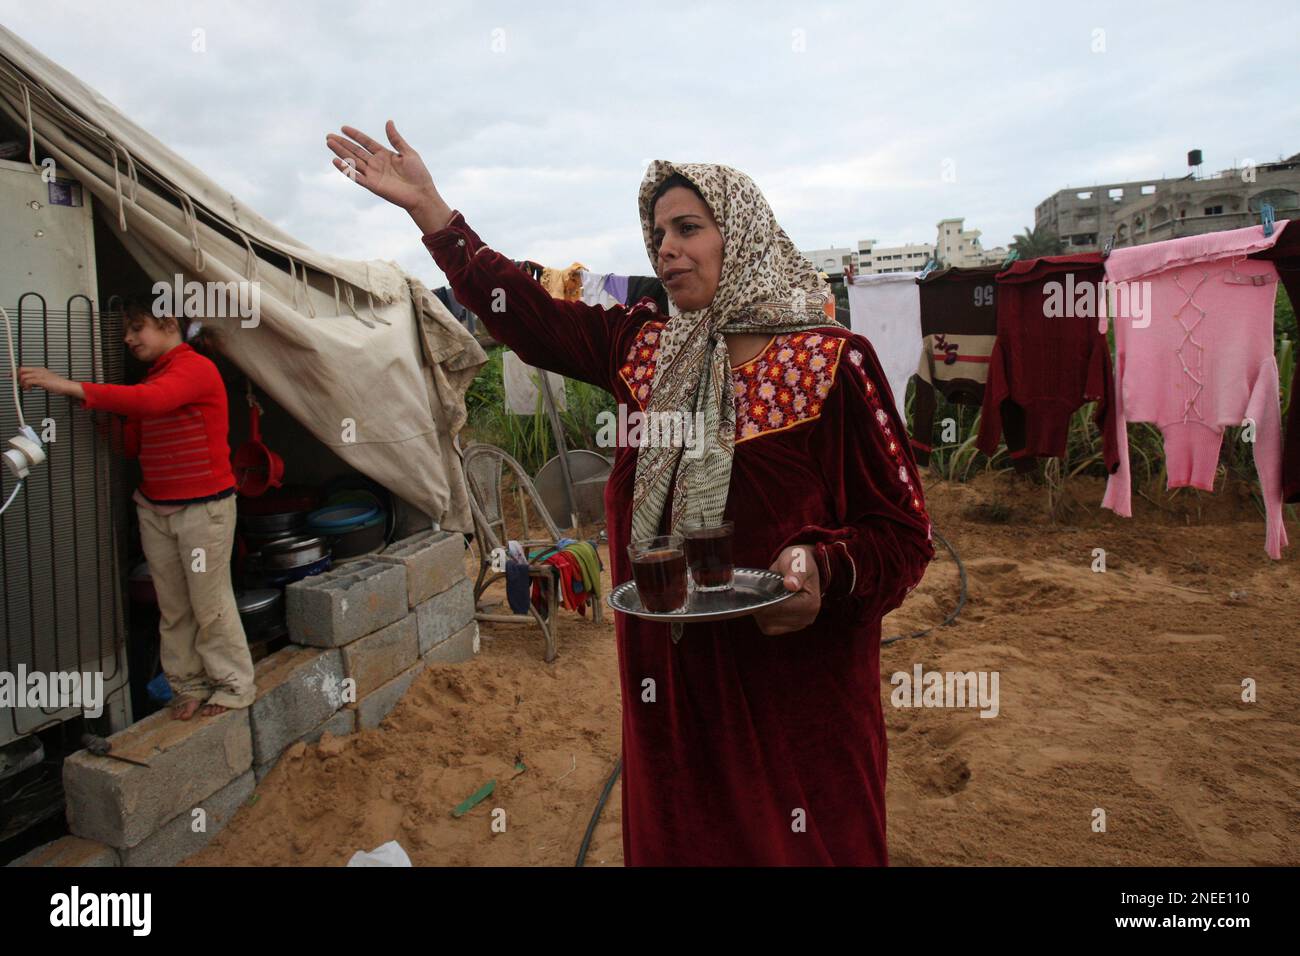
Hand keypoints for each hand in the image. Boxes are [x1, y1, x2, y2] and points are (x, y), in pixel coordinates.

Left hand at [17, 366, 81, 398]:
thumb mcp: (47, 380)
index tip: (13, 377)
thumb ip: (38, 380)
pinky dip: (26, 386)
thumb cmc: (59, 385)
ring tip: (26, 388)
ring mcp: (40, 375)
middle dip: (17, 377)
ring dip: (22, 383)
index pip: (25, 368)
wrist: (67, 386)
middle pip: (22, 370)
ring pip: (23, 376)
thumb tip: (30, 383)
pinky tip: (30, 389)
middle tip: (19, 384)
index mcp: (40, 370)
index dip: (17, 372)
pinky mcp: (41, 380)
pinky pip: (28, 381)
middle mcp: (39, 370)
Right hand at [325, 120, 451, 231]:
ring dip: (341, 152)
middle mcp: (376, 164)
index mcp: (384, 155)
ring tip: (329, 143)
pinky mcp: (372, 185)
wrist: (422, 194)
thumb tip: (388, 122)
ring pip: (353, 161)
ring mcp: (373, 174)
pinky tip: (336, 161)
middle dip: (343, 143)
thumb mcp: (408, 152)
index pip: (366, 142)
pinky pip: (356, 176)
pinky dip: (346, 169)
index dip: (355, 135)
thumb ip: (396, 139)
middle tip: (329, 136)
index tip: (343, 128)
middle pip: (356, 151)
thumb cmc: (418, 174)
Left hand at [753, 544, 820, 634]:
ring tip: (765, 595)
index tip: (759, 588)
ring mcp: (799, 624)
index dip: (765, 600)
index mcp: (810, 604)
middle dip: (762, 605)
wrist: (802, 567)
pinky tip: (767, 603)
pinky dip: (764, 617)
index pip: (779, 609)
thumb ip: (795, 572)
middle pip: (772, 620)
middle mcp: (807, 618)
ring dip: (761, 612)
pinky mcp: (791, 627)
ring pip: (768, 626)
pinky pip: (770, 628)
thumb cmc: (799, 561)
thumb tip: (791, 585)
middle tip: (761, 589)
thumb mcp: (798, 560)